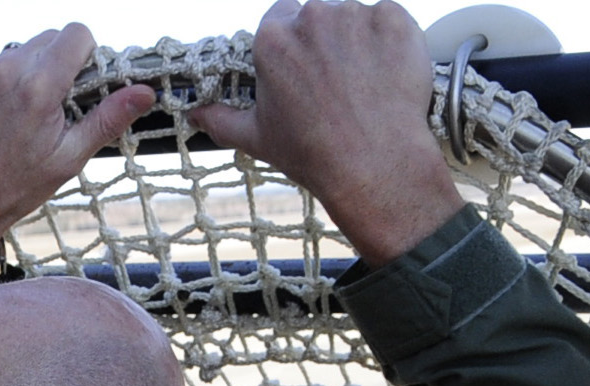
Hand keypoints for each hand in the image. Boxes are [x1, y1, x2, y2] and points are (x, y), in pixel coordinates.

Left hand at [0, 25, 155, 277]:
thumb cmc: (17, 187)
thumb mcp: (69, 158)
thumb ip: (107, 118)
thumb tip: (145, 92)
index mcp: (37, 87)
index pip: (76, 33)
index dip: (85, 54)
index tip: (80, 82)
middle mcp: (4, 70)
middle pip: (48, 39)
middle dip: (57, 65)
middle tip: (50, 106)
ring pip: (18, 52)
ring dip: (26, 73)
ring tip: (17, 116)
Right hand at [188, 0, 463, 263]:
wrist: (373, 164)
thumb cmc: (310, 153)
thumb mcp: (257, 138)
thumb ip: (221, 120)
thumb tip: (194, 114)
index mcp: (274, 40)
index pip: (281, 16)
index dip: (293, 42)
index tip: (303, 67)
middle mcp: (312, 18)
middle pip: (319, 16)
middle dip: (326, 43)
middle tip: (335, 85)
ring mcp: (356, 16)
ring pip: (356, 19)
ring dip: (358, 43)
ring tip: (363, 86)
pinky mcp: (395, 21)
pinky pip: (391, 20)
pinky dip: (390, 42)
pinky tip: (385, 76)